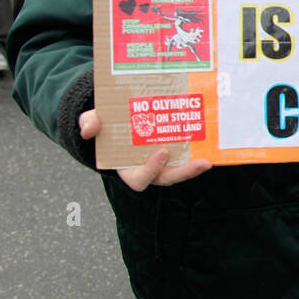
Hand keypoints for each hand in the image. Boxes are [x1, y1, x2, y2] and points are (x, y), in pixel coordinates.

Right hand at [79, 109, 211, 191]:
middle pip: (167, 178)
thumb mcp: (92, 121)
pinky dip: (196, 153)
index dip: (151, 170)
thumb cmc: (104, 124)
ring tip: (209, 159)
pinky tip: (209, 144)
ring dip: (194, 167)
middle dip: (184, 173)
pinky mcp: (173, 153)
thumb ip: (89, 124)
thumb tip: (89, 129)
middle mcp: (148, 169)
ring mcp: (162, 163)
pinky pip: (186, 158)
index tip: (162, 152)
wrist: (116, 117)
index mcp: (127, 168)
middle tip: (201, 163)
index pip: (140, 180)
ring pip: (180, 171)